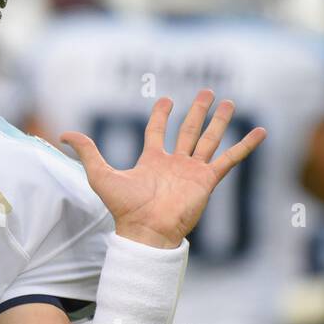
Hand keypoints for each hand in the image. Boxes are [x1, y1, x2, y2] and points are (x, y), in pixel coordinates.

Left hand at [60, 90, 266, 249]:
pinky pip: (231, 159)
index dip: (161, 115)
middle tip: (207, 92)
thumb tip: (62, 135)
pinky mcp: (208, 180)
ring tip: (229, 101)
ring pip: (209, 139)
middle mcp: (174, 163)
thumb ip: (86, 152)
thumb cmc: (124, 208)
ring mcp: (193, 171)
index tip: (166, 100)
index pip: (157, 131)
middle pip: (189, 130)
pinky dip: (246, 145)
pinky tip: (260, 131)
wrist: (146, 231)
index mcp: (152, 160)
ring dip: (219, 120)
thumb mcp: (100, 174)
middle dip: (197, 111)